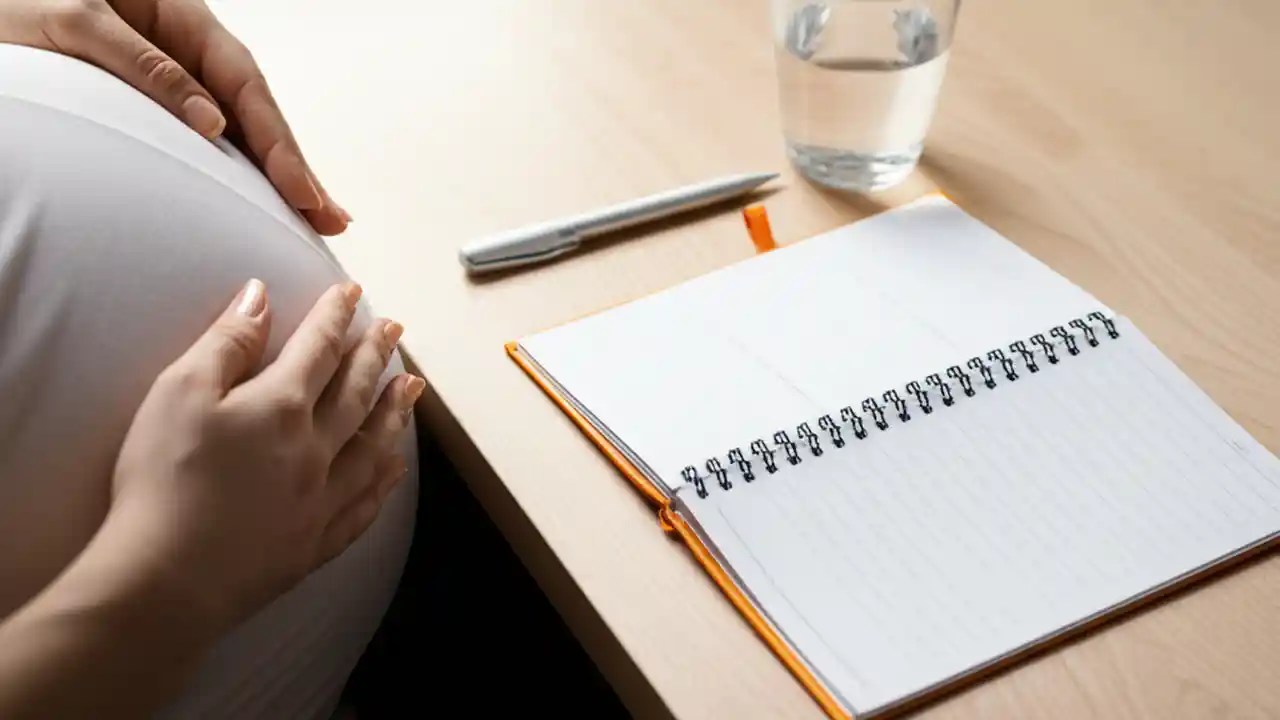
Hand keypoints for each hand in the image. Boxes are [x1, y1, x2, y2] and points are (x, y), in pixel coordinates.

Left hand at [0, 0, 349, 234]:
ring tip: (312, 218)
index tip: (303, 192)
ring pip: (237, 130)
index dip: (280, 143)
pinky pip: (207, 141)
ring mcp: (174, 81)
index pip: (246, 86)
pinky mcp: (153, 108)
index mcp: (181, 19)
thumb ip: (145, 67)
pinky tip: (259, 199)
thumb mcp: (76, 22)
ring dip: (276, 176)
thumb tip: (213, 124)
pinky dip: (238, 172)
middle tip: (331, 220)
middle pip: (256, 114)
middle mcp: (186, 51)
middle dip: (296, 168)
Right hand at [105, 279, 422, 631]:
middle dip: (376, 355)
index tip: (352, 292)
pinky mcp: (315, 542)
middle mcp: (314, 449)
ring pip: (372, 446)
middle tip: (394, 330)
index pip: (318, 349)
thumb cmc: (164, 480)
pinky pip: (364, 505)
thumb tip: (261, 294)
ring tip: (413, 389)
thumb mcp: (180, 393)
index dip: (335, 316)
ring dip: (394, 413)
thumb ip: (227, 341)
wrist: (167, 578)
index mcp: (280, 407)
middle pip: (355, 393)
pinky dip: (384, 481)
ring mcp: (321, 499)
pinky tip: (395, 469)